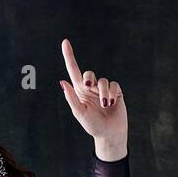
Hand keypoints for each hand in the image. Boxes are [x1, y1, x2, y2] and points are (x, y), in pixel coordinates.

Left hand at [58, 37, 127, 156]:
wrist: (110, 134)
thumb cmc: (93, 126)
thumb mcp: (80, 113)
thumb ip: (71, 98)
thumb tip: (62, 82)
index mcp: (80, 92)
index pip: (73, 71)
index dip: (69, 56)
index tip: (65, 42)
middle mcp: (91, 88)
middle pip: (89, 74)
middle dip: (89, 78)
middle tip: (89, 86)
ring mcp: (103, 90)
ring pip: (102, 80)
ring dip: (103, 92)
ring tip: (105, 105)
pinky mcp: (115, 92)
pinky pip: (113, 85)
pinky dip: (111, 93)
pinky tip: (111, 103)